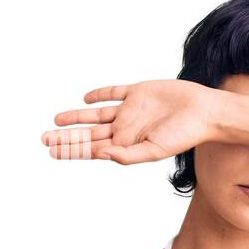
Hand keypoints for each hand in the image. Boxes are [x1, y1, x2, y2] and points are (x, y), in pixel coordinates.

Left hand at [41, 79, 224, 163]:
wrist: (204, 112)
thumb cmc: (185, 135)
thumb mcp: (155, 150)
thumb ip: (128, 155)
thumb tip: (102, 155)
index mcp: (128, 143)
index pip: (93, 148)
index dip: (72, 150)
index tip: (52, 152)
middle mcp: (126, 128)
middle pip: (90, 134)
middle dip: (67, 137)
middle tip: (44, 139)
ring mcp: (131, 110)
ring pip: (96, 115)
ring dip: (76, 118)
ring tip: (56, 121)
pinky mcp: (138, 92)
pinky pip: (114, 93)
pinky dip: (100, 95)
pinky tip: (86, 99)